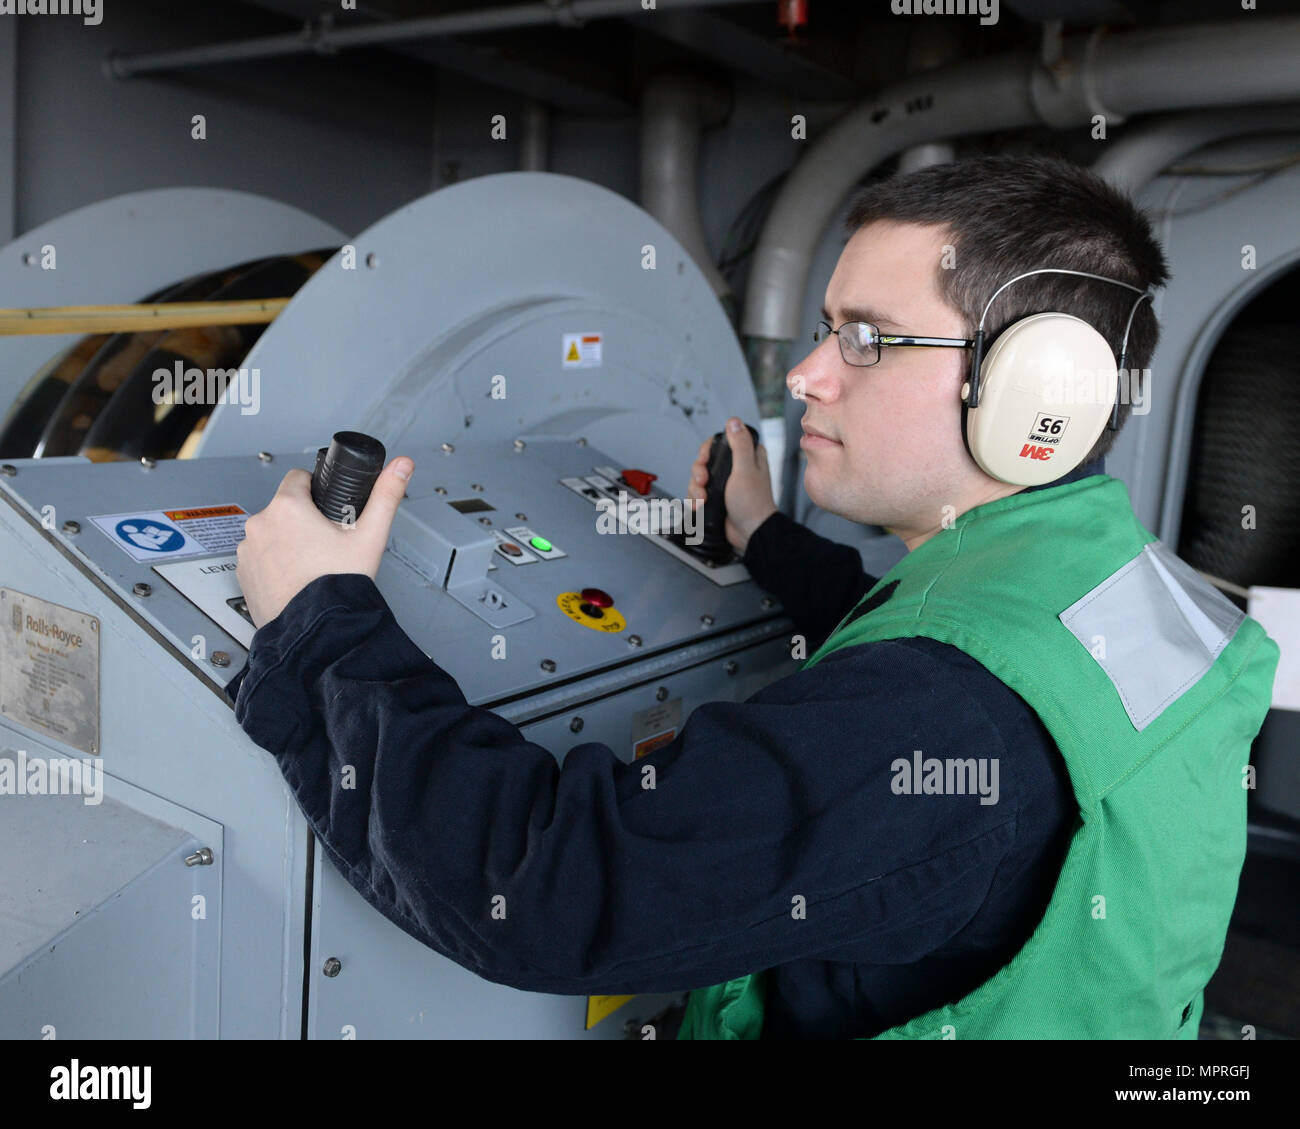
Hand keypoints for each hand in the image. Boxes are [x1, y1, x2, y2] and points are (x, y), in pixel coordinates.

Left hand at [236, 456, 413, 628]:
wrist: (317, 631)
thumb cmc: (338, 585)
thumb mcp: (370, 537)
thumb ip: (386, 496)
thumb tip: (401, 467)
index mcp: (288, 508)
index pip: (298, 477)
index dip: (316, 489)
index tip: (327, 507)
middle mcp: (261, 525)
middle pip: (284, 507)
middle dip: (303, 519)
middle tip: (326, 542)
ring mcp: (248, 550)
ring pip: (271, 532)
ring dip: (286, 540)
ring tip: (311, 563)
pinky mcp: (243, 573)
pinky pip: (259, 557)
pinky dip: (273, 563)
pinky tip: (295, 577)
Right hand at [685, 417, 776, 555]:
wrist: (750, 532)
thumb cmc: (753, 504)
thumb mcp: (746, 470)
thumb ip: (740, 445)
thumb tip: (734, 422)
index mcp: (747, 455)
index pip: (719, 442)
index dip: (707, 450)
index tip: (704, 461)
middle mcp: (735, 467)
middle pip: (704, 459)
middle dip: (699, 472)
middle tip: (704, 482)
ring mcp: (724, 482)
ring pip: (698, 477)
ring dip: (696, 488)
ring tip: (703, 499)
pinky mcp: (717, 496)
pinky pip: (697, 492)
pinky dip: (695, 499)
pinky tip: (701, 505)